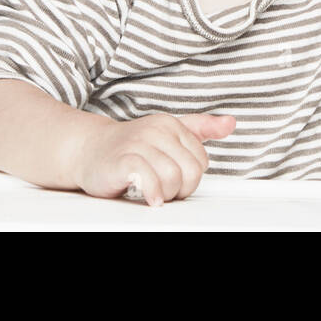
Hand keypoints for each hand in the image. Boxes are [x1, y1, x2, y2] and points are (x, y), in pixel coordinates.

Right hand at [72, 112, 236, 206]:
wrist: (89, 150)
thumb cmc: (130, 146)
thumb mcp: (167, 133)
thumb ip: (200, 128)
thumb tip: (231, 123)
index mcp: (171, 124)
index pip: (200, 161)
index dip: (190, 179)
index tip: (173, 180)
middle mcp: (157, 130)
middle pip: (190, 172)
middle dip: (180, 189)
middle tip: (163, 190)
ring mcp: (139, 143)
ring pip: (173, 178)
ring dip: (165, 194)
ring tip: (152, 192)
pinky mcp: (123, 159)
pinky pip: (149, 179)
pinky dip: (152, 193)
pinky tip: (148, 198)